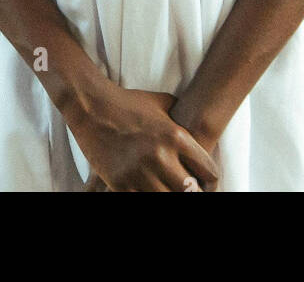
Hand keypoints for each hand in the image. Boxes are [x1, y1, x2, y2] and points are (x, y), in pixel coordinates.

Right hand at [67, 83, 218, 192]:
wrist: (92, 106)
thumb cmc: (128, 102)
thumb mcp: (161, 102)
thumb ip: (181, 115)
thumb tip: (196, 126)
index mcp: (176, 136)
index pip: (208, 170)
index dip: (211, 183)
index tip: (206, 185)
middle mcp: (161, 156)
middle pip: (191, 191)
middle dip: (192, 192)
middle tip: (187, 188)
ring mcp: (141, 172)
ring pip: (168, 199)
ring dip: (169, 194)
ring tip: (168, 188)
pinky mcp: (121, 184)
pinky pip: (142, 201)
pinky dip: (148, 196)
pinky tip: (149, 190)